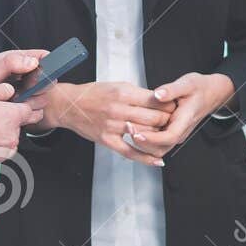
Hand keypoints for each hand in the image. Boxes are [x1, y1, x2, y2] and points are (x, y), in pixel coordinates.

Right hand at [43, 80, 175, 166]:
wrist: (69, 105)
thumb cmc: (94, 94)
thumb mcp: (117, 85)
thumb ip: (138, 94)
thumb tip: (159, 100)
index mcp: (124, 93)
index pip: (155, 101)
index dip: (169, 106)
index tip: (175, 108)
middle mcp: (119, 109)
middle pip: (154, 119)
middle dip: (168, 121)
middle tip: (174, 123)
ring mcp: (113, 126)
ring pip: (145, 135)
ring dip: (160, 138)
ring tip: (168, 137)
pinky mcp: (107, 140)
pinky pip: (130, 152)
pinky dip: (146, 158)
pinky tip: (158, 160)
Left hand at [122, 72, 235, 158]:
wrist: (211, 93)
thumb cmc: (200, 88)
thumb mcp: (187, 83)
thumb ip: (171, 90)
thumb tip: (157, 94)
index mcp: (185, 121)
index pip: (168, 137)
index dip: (151, 138)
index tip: (135, 132)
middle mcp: (180, 132)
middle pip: (160, 148)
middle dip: (142, 142)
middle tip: (127, 127)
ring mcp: (175, 134)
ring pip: (156, 149)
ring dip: (142, 143)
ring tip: (128, 127)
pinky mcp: (170, 132)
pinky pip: (156, 143)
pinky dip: (145, 140)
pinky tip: (134, 128)